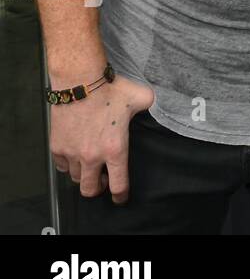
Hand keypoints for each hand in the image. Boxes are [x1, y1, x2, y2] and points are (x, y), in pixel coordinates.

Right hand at [49, 70, 154, 203]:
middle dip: (99, 189)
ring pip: (76, 178)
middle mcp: (92, 156)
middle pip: (91, 190)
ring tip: (91, 166)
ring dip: (84, 175)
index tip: (121, 198)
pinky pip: (61, 166)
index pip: (118, 184)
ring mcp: (72, 153)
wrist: (80, 81)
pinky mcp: (57, 146)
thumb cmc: (111, 89)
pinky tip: (75, 156)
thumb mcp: (142, 97)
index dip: (121, 195)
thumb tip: (163, 105)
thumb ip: (152, 106)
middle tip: (104, 181)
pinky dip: (68, 165)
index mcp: (115, 149)